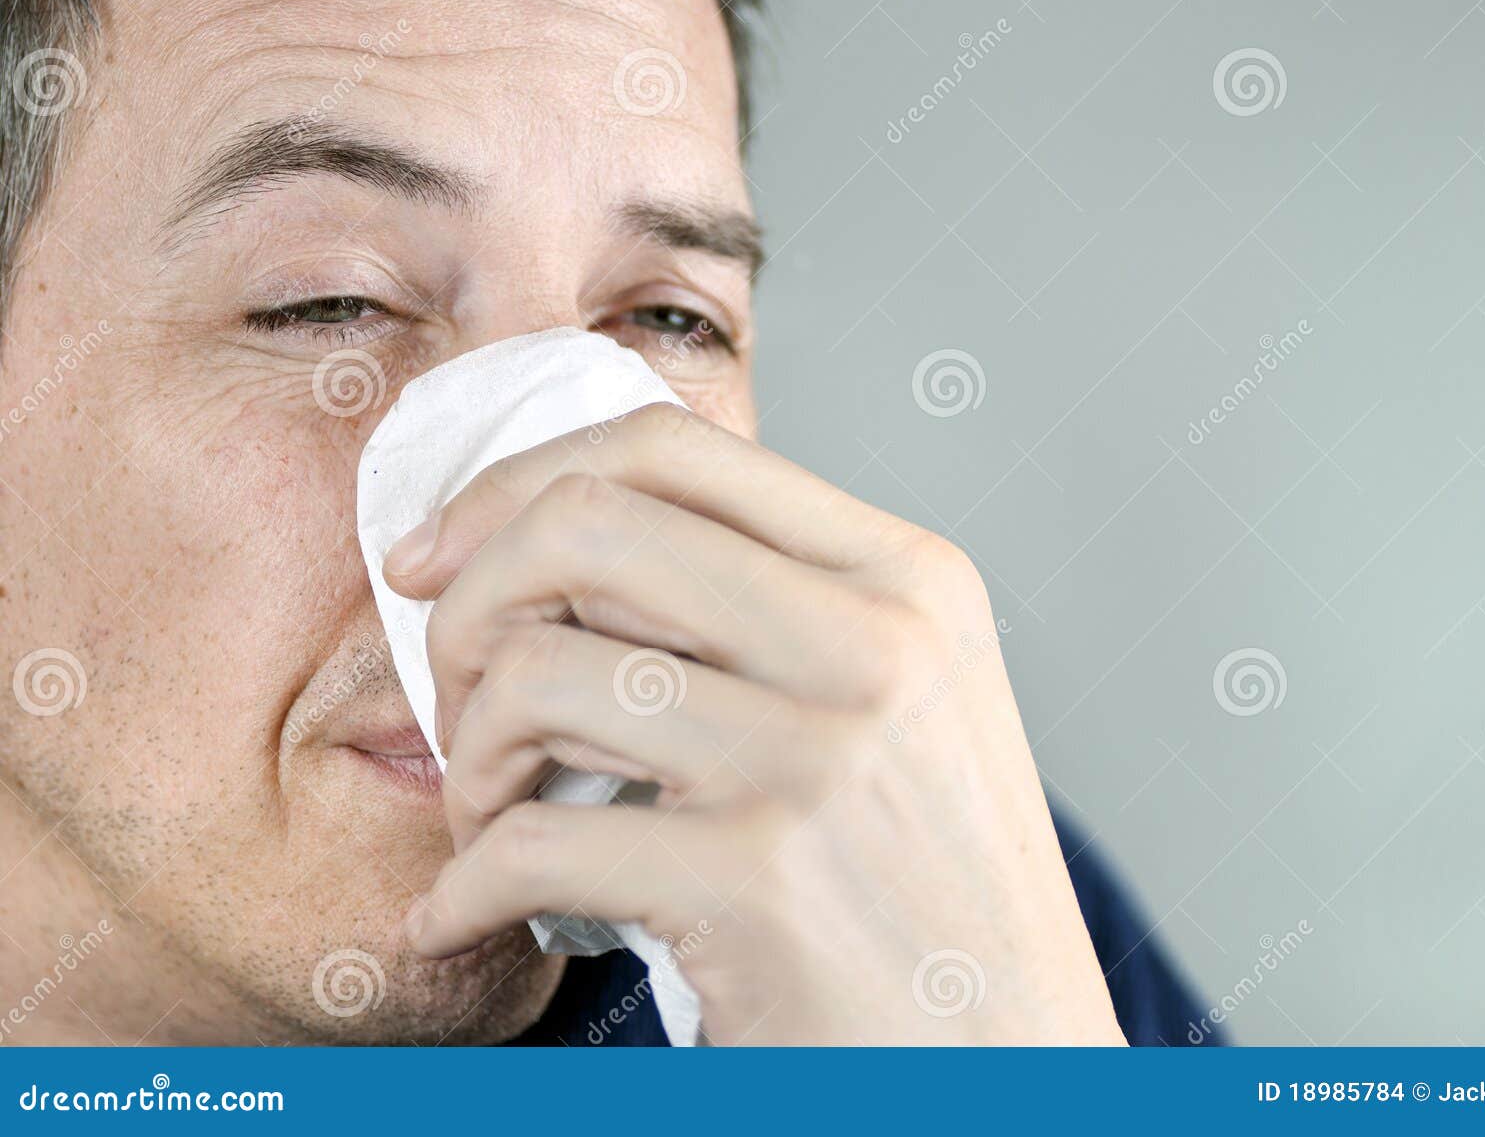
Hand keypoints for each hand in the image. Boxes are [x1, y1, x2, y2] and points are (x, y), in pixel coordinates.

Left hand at [386, 403, 1124, 1043]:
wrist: (1017, 1065)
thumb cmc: (935, 887)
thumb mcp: (904, 703)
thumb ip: (774, 607)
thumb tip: (564, 547)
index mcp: (907, 577)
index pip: (670, 447)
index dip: (515, 483)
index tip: (439, 555)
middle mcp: (876, 644)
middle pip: (586, 526)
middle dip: (469, 604)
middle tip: (454, 690)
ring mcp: (821, 760)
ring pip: (539, 675)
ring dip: (468, 756)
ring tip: (489, 817)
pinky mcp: (760, 885)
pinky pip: (530, 845)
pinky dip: (462, 886)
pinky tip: (466, 912)